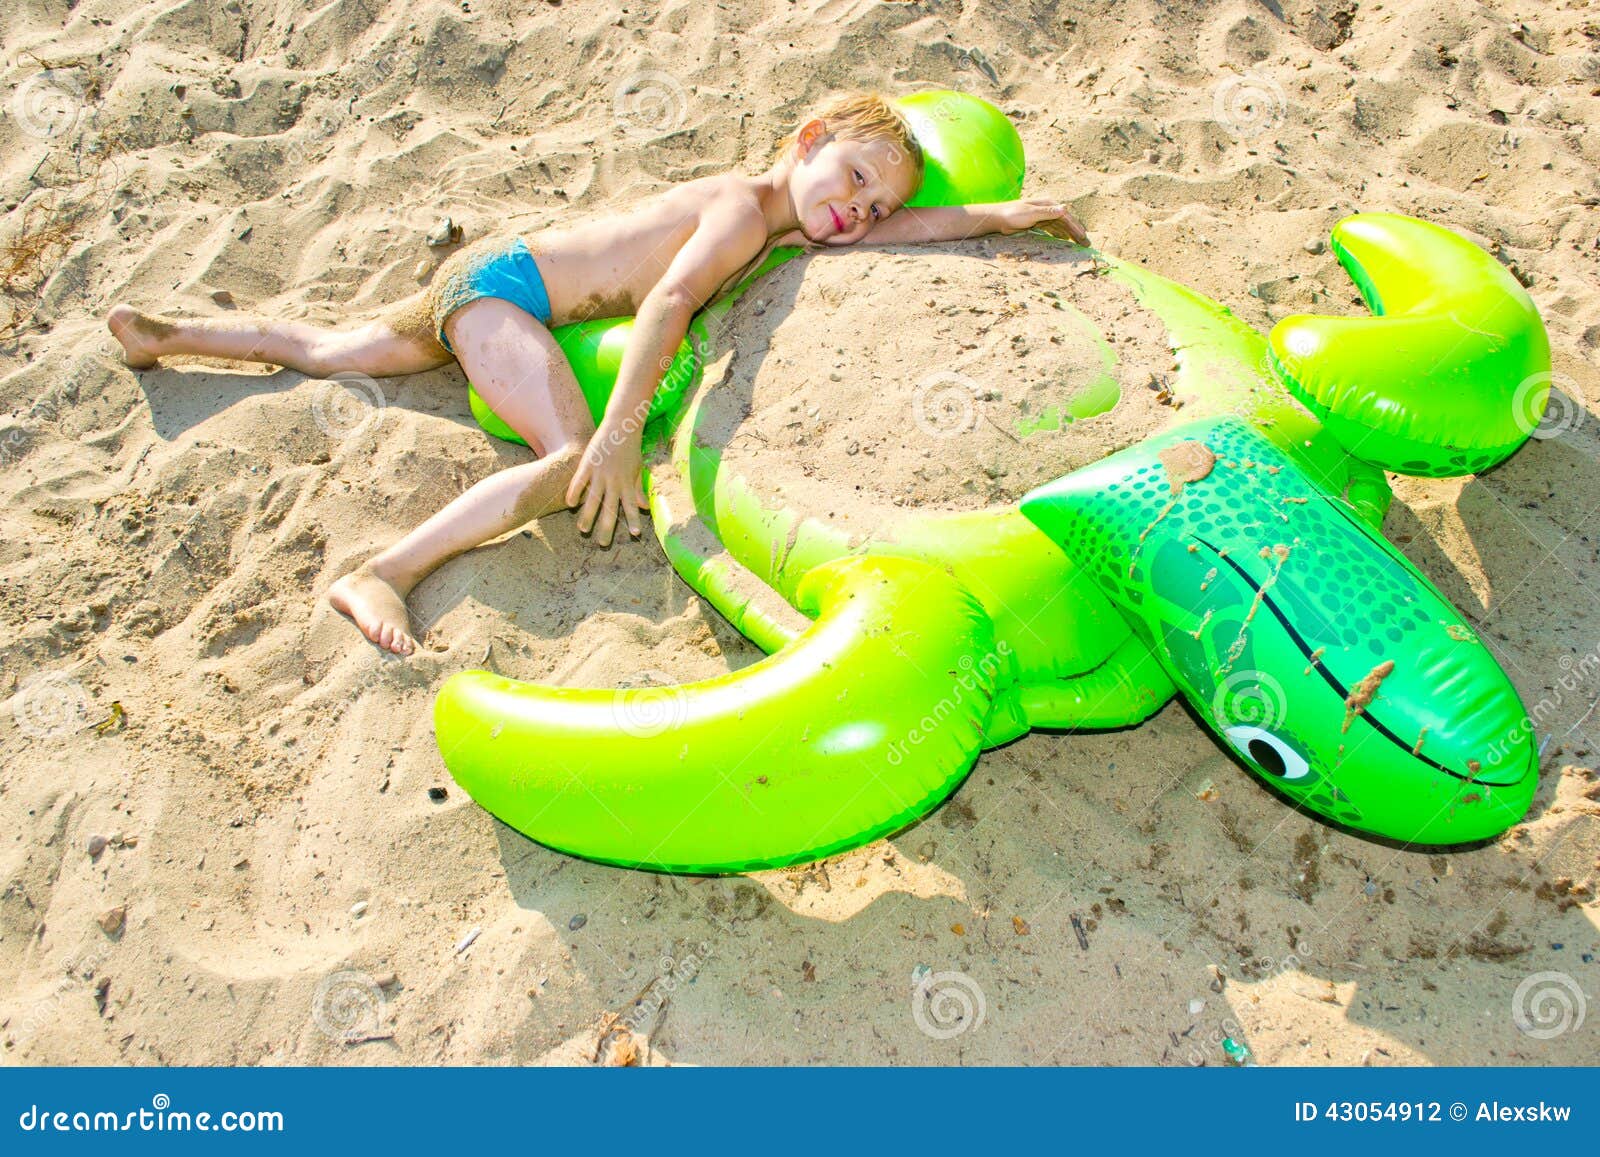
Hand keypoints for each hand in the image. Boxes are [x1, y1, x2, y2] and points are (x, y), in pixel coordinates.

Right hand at [565, 424, 647, 546]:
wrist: (620, 426)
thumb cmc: (630, 449)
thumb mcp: (637, 470)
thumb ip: (638, 490)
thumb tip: (645, 507)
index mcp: (627, 483)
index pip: (631, 506)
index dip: (634, 520)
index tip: (635, 534)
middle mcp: (614, 481)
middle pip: (609, 509)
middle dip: (606, 527)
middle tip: (602, 543)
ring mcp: (600, 473)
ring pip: (593, 499)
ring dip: (587, 516)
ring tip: (583, 529)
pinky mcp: (588, 464)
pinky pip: (579, 482)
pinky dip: (574, 492)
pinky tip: (569, 504)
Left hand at [991, 199, 1089, 245]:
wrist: (999, 218)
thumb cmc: (1013, 214)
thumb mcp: (1031, 213)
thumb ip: (1048, 212)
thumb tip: (1064, 208)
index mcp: (1049, 204)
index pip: (1066, 217)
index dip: (1076, 227)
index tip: (1084, 238)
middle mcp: (1049, 209)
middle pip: (1066, 222)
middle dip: (1077, 232)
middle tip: (1087, 244)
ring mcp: (1044, 216)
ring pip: (1061, 226)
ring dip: (1070, 235)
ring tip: (1080, 244)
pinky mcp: (1038, 223)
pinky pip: (1053, 230)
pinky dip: (1061, 235)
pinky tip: (1066, 241)